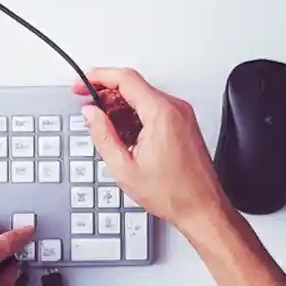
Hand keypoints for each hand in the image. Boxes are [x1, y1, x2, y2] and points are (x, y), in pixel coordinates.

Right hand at [74, 68, 230, 228]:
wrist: (202, 208)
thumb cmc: (173, 193)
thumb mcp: (124, 168)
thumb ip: (102, 135)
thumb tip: (90, 113)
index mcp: (161, 113)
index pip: (126, 79)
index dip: (99, 77)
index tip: (83, 83)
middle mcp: (175, 108)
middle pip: (134, 85)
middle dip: (107, 93)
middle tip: (88, 106)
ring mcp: (182, 115)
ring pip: (143, 97)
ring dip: (120, 106)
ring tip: (104, 127)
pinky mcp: (183, 123)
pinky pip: (154, 108)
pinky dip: (135, 115)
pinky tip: (124, 134)